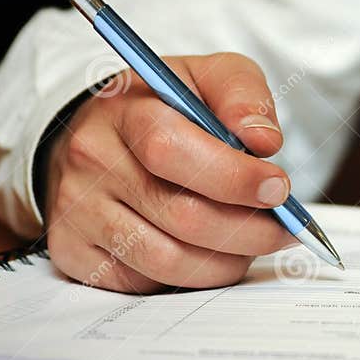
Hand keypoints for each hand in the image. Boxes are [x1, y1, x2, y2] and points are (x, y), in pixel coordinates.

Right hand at [44, 53, 294, 292]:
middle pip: (180, 215)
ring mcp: (78, 211)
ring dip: (226, 261)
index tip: (279, 189)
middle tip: (284, 230)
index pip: (172, 150)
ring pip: (167, 260)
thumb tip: (264, 141)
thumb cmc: (164, 107)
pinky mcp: (75, 252)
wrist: (96, 134)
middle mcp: (93, 162)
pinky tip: (213, 254)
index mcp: (124, 111)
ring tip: (254, 244)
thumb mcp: (207, 77)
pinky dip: (193, 276)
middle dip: (247, 230)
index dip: (234, 178)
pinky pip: (146, 282)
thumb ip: (242, 96)